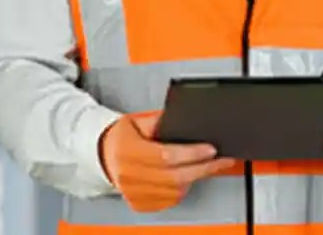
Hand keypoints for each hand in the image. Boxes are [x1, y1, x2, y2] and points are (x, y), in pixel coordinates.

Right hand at [99, 112, 236, 211]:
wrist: (102, 154)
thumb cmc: (121, 136)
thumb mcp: (139, 120)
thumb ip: (162, 120)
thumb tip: (188, 120)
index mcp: (128, 151)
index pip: (166, 156)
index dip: (192, 154)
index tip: (210, 149)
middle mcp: (129, 174)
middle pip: (175, 177)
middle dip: (203, 168)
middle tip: (221, 161)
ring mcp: (133, 192)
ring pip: (174, 191)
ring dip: (195, 179)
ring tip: (207, 166)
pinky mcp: (138, 203)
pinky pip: (168, 200)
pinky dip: (183, 189)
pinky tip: (189, 178)